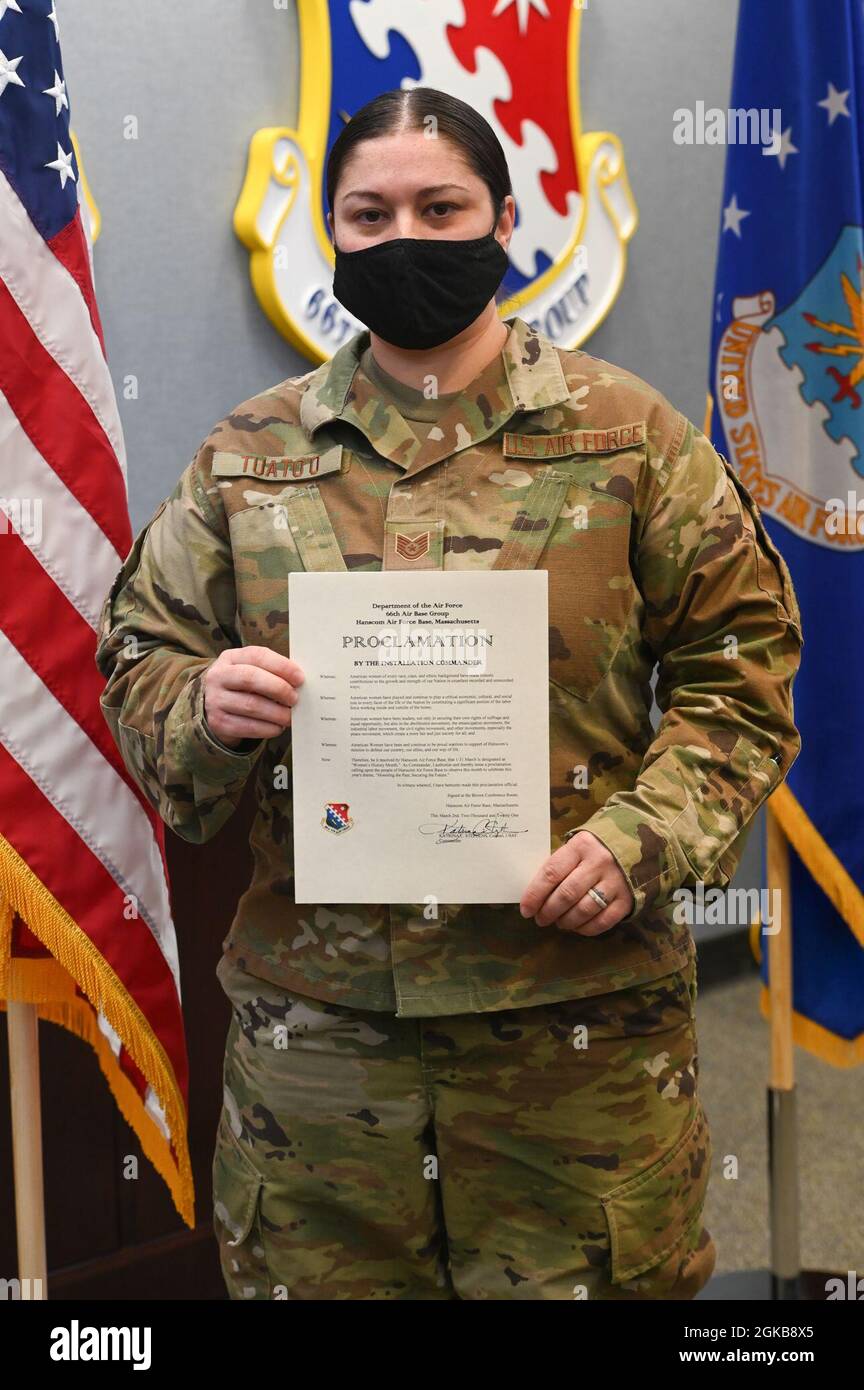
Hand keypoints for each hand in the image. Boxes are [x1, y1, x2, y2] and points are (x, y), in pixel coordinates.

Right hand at [202, 647, 303, 746]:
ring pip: (251, 705)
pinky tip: (277, 727)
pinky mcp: (218, 723)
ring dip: (277, 712)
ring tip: (289, 716)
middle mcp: (218, 676)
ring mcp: (215, 700)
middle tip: (295, 698)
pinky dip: (268, 728)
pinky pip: (248, 727)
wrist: (215, 706)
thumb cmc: (242, 686)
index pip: (257, 656)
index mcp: (230, 658)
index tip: (299, 678)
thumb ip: (271, 671)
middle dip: (279, 688)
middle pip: (251, 678)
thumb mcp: (251, 669)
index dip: (281, 666)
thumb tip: (299, 682)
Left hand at [519, 830, 634, 935]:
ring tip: (559, 923)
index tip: (526, 910)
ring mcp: (615, 881)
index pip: (551, 873)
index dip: (535, 894)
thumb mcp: (575, 848)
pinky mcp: (627, 899)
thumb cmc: (594, 850)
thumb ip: (558, 867)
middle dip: (549, 911)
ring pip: (584, 910)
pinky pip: (603, 921)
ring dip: (566, 921)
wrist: (634, 847)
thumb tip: (535, 896)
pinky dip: (586, 928)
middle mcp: (599, 862)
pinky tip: (577, 927)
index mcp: (581, 846)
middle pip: (567, 894)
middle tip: (541, 920)